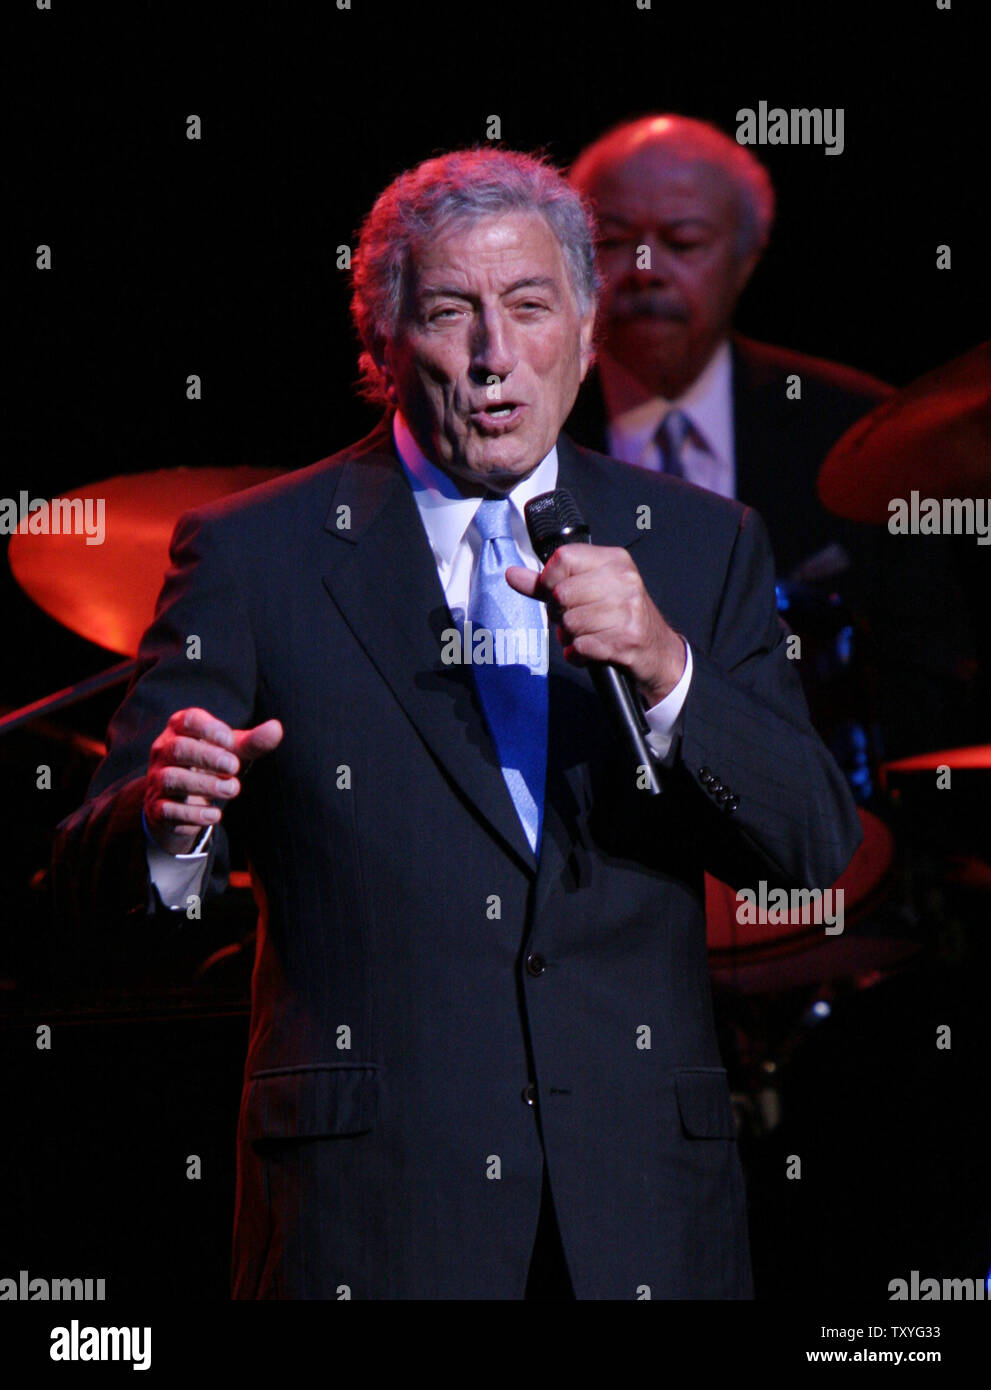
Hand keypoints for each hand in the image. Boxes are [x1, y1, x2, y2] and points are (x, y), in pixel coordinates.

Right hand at [144, 707, 283, 854]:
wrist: (183, 804)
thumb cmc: (211, 766)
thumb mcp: (232, 752)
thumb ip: (253, 742)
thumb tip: (276, 728)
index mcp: (181, 730)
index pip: (188, 720)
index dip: (210, 728)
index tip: (231, 741)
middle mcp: (163, 752)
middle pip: (178, 748)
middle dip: (207, 757)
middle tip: (234, 767)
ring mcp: (156, 780)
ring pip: (172, 779)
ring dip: (205, 785)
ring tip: (233, 789)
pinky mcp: (157, 808)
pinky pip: (168, 810)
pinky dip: (194, 814)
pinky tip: (216, 815)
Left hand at [506, 544, 685, 706]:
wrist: (658, 650)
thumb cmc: (619, 617)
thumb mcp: (589, 591)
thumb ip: (547, 584)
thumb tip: (512, 574)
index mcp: (614, 560)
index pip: (563, 558)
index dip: (549, 580)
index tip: (556, 594)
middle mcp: (624, 580)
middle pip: (562, 594)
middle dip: (560, 615)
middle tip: (575, 620)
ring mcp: (628, 610)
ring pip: (569, 623)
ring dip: (570, 637)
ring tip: (585, 636)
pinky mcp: (627, 639)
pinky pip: (581, 647)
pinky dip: (578, 654)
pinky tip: (590, 651)